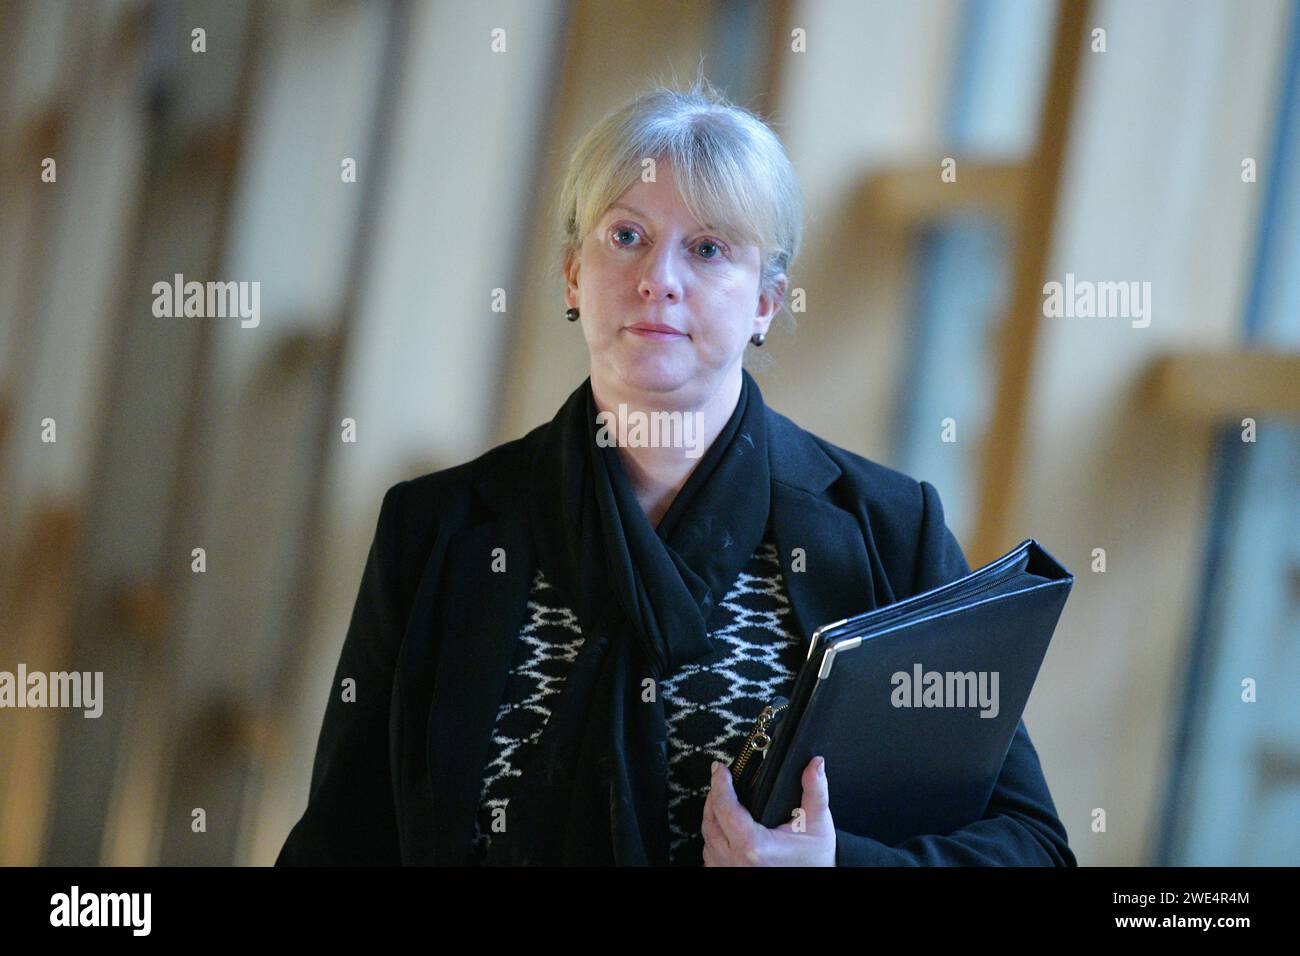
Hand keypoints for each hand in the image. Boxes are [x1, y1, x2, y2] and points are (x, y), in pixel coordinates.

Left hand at [701, 756, 836, 865]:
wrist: (815, 879)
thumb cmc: (814, 860)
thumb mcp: (817, 823)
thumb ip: (815, 790)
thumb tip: (815, 764)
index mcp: (756, 846)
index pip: (725, 808)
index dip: (720, 784)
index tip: (720, 769)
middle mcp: (736, 860)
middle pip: (711, 820)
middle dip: (714, 796)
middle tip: (722, 780)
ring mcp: (727, 870)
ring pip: (707, 837)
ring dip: (712, 816)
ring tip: (722, 800)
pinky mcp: (725, 876)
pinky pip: (709, 853)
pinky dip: (713, 837)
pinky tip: (724, 827)